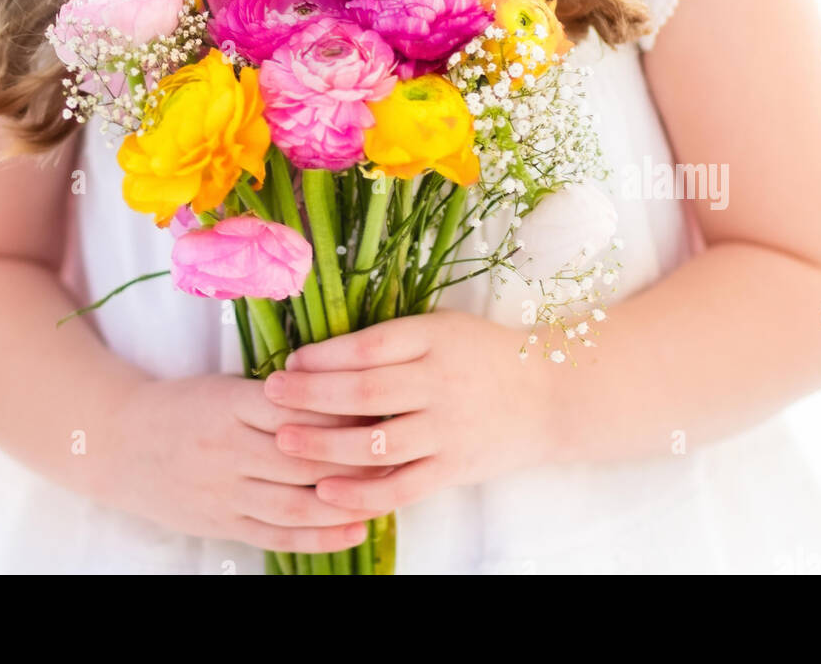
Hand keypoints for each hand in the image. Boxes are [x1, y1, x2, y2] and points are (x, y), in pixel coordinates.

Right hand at [96, 372, 392, 555]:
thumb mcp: (225, 385)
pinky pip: (277, 534)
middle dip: (356, 456)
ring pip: (295, 501)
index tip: (384, 404)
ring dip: (346, 501)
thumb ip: (275, 393)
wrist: (119, 443)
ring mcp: (225, 490)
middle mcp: (229, 448)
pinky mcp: (222, 523)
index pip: (300, 408)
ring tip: (389, 493)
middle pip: (305, 457)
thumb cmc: (183, 405)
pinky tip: (354, 529)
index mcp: (232, 403)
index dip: (344, 410)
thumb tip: (342, 388)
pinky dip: (319, 537)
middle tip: (400, 448)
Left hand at [262, 310, 565, 519]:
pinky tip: (326, 490)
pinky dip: (361, 492)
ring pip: (376, 443)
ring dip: (324, 445)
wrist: (550, 394)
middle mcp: (439, 383)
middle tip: (270, 394)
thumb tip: (324, 350)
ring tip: (283, 441)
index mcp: (433, 339)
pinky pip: (401, 485)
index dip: (324, 355)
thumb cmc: (483, 353)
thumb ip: (392, 338)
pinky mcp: (454, 467)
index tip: (290, 360)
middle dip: (310, 396)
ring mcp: (448, 429)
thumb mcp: (442, 328)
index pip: (368, 347)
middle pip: (364, 393)